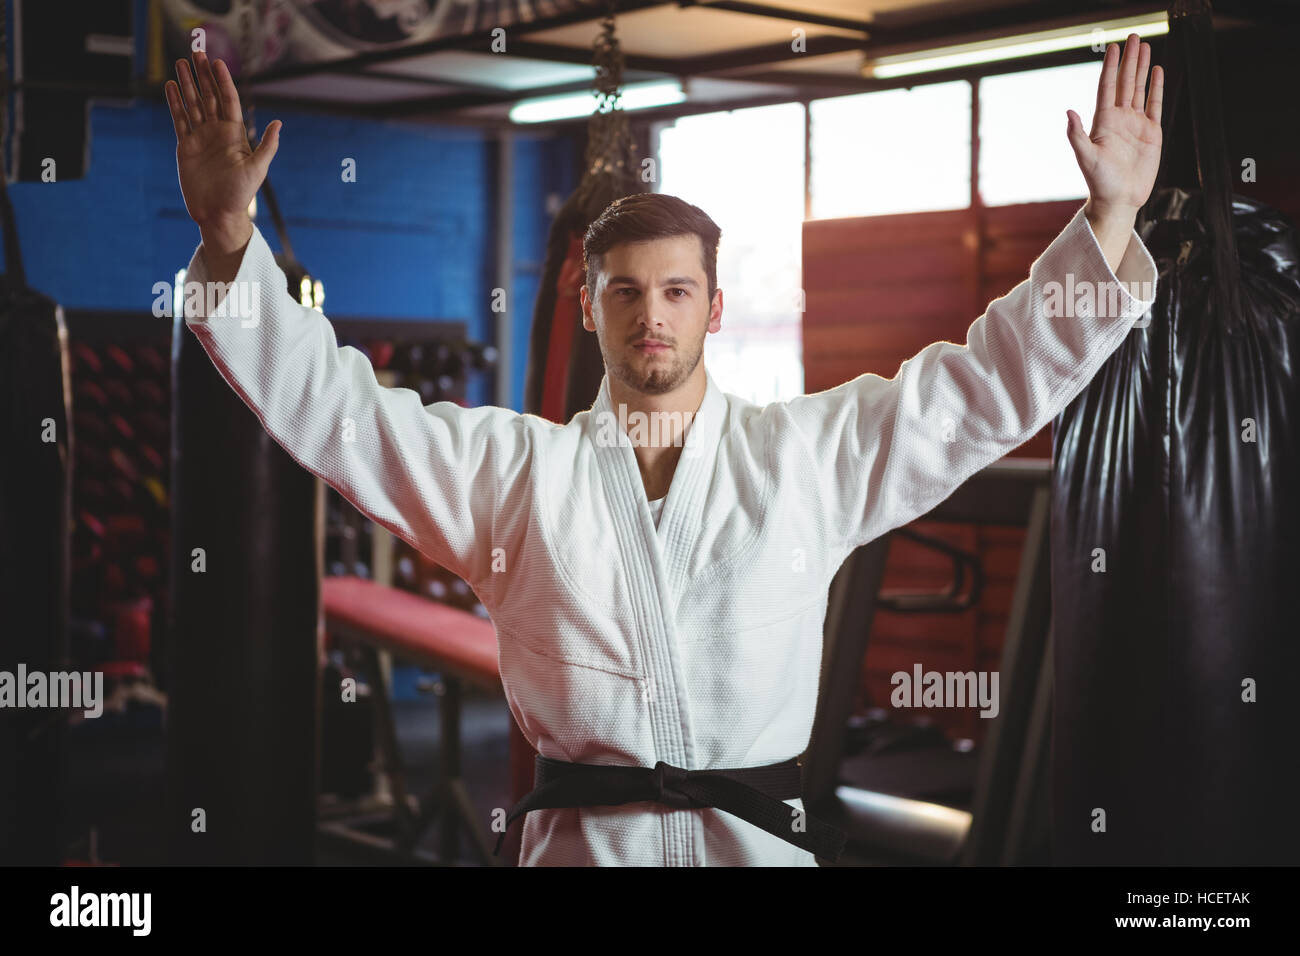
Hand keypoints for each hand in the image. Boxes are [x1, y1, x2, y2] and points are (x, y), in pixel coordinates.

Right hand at [165, 51, 279, 250]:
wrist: (218, 213)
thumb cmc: (240, 194)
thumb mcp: (258, 169)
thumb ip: (267, 145)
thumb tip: (278, 123)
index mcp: (235, 134)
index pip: (228, 100)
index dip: (223, 81)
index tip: (218, 62)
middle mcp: (217, 132)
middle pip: (209, 96)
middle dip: (203, 75)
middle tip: (197, 52)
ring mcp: (201, 137)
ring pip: (193, 104)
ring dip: (187, 84)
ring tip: (181, 63)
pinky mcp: (185, 146)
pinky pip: (179, 119)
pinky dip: (175, 102)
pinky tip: (171, 86)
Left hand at [1067, 33, 1163, 221]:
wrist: (1119, 200)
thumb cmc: (1099, 182)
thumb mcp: (1086, 158)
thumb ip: (1077, 135)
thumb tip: (1068, 112)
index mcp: (1102, 122)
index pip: (1107, 87)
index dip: (1110, 67)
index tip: (1113, 48)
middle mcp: (1119, 119)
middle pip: (1125, 82)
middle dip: (1129, 60)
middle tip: (1133, 36)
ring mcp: (1136, 124)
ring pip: (1139, 89)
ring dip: (1142, 68)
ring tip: (1145, 47)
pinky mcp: (1151, 133)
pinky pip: (1155, 104)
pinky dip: (1156, 88)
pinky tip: (1157, 72)